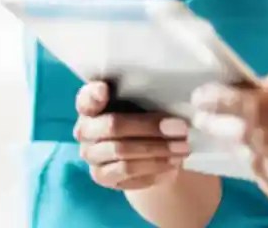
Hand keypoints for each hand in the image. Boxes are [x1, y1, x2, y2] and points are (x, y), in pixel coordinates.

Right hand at [74, 81, 191, 191]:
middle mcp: (84, 129)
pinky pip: (127, 174)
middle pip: (113, 126)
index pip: (86, 98)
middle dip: (150, 128)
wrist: (147, 150)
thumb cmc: (145, 116)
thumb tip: (170, 96)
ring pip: (122, 153)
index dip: (93, 94)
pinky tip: (173, 165)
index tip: (105, 90)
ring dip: (157, 151)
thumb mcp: (145, 100)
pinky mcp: (102, 176)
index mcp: (91, 104)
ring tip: (183, 148)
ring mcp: (91, 155)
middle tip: (181, 129)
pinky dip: (153, 169)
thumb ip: (145, 95)